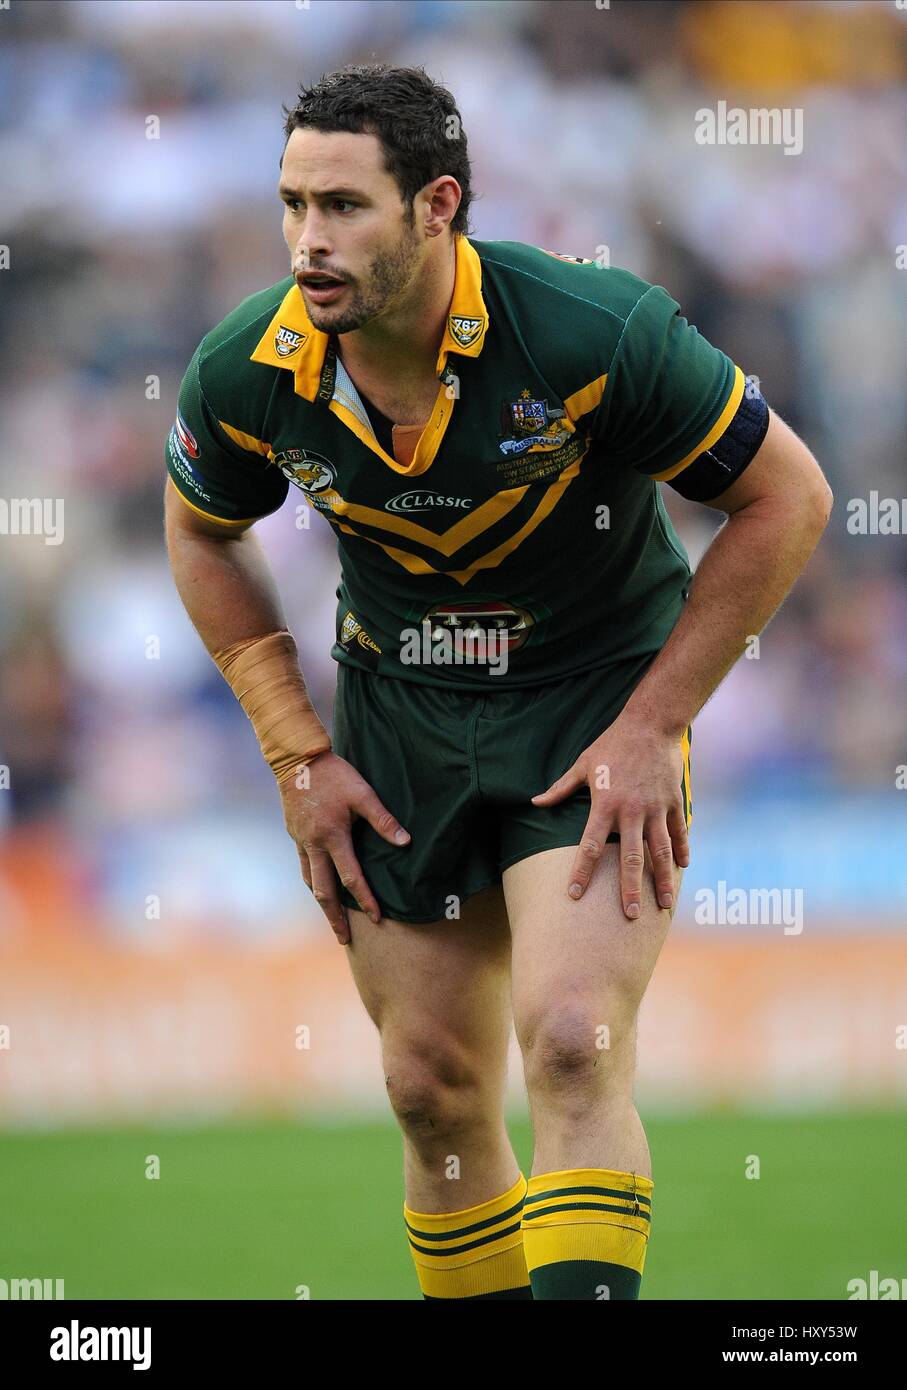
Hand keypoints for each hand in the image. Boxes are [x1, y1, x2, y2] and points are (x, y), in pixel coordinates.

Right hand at [279, 751, 409, 943]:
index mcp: (332, 837)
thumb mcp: (363, 793)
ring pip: (310, 881)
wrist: (297, 760)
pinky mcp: (295, 835)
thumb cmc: (335, 775)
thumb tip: (405, 842)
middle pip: (323, 891)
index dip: (365, 899)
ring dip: (322, 902)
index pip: (351, 877)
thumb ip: (383, 820)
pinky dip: (313, 882)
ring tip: (332, 918)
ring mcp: (301, 841)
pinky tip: (320, 886)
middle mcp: (313, 845)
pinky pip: (304, 866)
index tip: (377, 918)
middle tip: (343, 938)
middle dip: (334, 917)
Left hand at [530, 714, 689, 918]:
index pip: (589, 846)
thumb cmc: (612, 744)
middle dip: (630, 889)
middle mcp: (632, 811)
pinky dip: (682, 850)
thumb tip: (535, 802)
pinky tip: (683, 869)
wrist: (651, 724)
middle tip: (631, 915)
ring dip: (662, 879)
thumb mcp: (583, 764)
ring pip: (660, 851)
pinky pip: (678, 832)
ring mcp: (656, 808)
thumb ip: (560, 788)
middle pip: (630, 858)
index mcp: (605, 805)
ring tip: (663, 905)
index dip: (581, 871)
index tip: (575, 894)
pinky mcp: (674, 802)